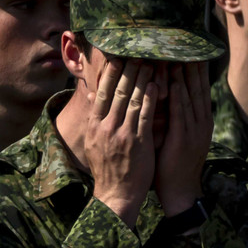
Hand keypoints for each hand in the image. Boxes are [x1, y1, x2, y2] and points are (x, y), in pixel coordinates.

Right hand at [85, 57, 158, 227]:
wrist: (116, 195)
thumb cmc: (107, 169)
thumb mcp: (94, 143)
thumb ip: (95, 118)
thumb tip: (90, 95)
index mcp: (94, 126)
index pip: (101, 93)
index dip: (110, 73)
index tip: (117, 57)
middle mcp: (106, 127)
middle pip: (117, 91)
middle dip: (128, 70)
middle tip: (137, 53)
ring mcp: (122, 134)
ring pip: (132, 99)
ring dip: (142, 78)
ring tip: (150, 63)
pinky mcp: (138, 142)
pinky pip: (145, 115)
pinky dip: (150, 98)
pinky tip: (157, 85)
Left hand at [153, 61, 211, 215]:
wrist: (180, 191)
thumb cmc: (173, 164)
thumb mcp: (175, 136)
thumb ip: (172, 116)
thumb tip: (164, 96)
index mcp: (200, 121)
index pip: (198, 89)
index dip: (194, 69)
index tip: (188, 49)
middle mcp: (201, 122)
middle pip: (197, 87)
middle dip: (191, 65)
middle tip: (184, 44)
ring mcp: (195, 130)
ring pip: (190, 96)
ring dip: (183, 75)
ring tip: (177, 54)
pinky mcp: (184, 138)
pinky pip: (182, 113)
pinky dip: (178, 96)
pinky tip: (172, 82)